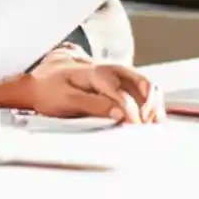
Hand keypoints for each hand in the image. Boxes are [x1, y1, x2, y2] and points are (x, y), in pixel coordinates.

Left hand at [25, 55, 164, 123]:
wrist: (43, 80)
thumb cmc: (52, 90)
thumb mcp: (66, 100)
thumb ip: (93, 105)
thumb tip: (119, 114)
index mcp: (97, 73)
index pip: (121, 92)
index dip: (131, 111)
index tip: (133, 127)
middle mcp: (112, 71)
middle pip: (143, 82)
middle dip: (151, 104)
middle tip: (148, 125)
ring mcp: (118, 76)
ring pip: (147, 86)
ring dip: (155, 105)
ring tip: (153, 124)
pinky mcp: (121, 84)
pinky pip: (143, 91)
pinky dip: (151, 105)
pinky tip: (151, 119)